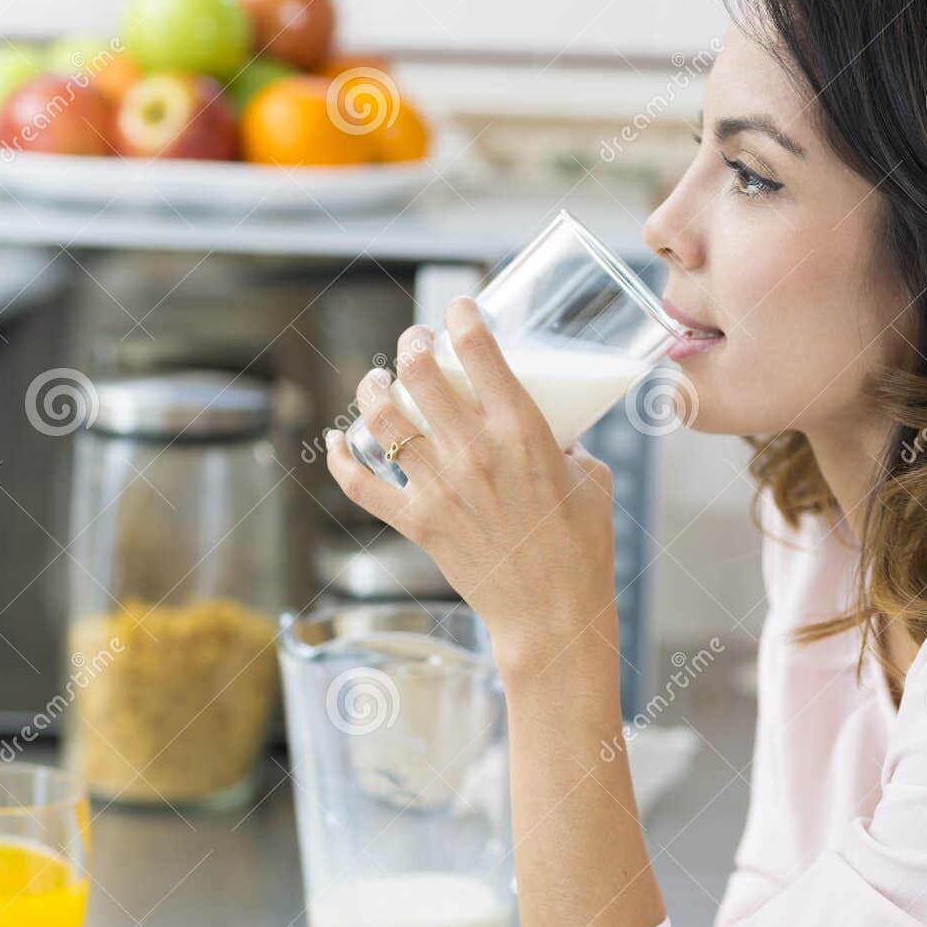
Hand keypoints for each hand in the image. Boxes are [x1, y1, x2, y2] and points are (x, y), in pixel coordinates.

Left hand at [326, 298, 618, 675]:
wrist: (554, 616)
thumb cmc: (582, 549)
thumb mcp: (590, 479)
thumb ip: (562, 443)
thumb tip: (543, 425)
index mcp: (523, 432)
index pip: (479, 350)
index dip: (461, 317)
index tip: (459, 310)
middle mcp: (475, 453)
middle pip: (421, 373)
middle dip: (412, 344)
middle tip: (416, 343)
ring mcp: (441, 488)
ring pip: (383, 419)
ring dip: (372, 389)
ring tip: (377, 380)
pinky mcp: (418, 523)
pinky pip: (361, 484)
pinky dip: (340, 457)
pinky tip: (336, 440)